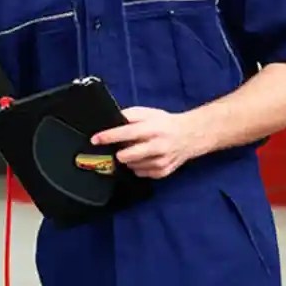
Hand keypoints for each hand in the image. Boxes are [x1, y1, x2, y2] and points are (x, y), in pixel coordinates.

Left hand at [90, 106, 205, 178]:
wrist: (191, 136)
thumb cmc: (165, 123)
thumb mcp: (148, 113)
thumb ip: (130, 115)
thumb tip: (110, 121)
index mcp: (152, 128)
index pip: (127, 133)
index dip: (109, 137)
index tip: (95, 139)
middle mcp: (158, 146)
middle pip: (128, 155)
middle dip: (117, 153)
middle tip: (116, 149)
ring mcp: (161, 161)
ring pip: (132, 166)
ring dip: (128, 159)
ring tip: (136, 150)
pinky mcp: (163, 172)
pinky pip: (140, 173)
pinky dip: (137, 166)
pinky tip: (144, 158)